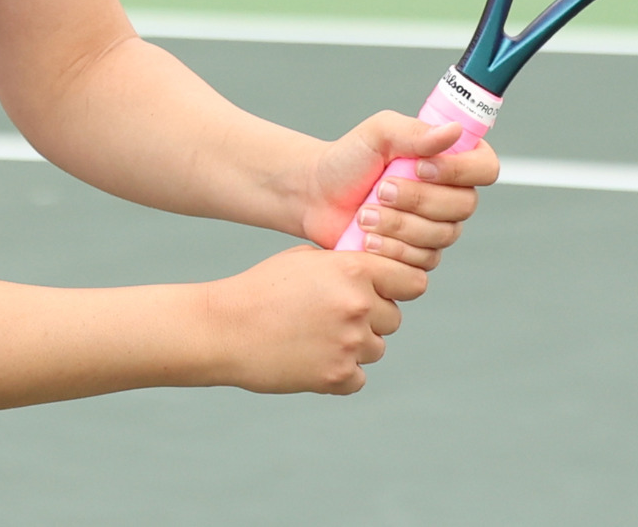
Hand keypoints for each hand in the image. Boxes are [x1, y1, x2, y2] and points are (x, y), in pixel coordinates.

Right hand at [205, 246, 427, 393]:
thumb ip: (347, 265)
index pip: (413, 282)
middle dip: (371, 319)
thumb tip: (379, 273)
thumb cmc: (261, 289)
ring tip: (315, 336)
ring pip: (376, 349)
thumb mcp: (306, 260)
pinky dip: (340, 373)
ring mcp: (349, 344)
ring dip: (355, 346)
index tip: (385, 292)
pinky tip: (310, 358)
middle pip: (393, 319)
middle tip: (333, 317)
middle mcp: (358, 306)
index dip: (399, 287)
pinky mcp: (336, 377)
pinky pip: (357, 378)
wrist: (224, 329)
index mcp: (354, 271)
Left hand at [302, 112, 499, 264]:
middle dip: (417, 200)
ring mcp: (438, 228)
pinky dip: (391, 250)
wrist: (317, 197)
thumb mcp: (378, 134)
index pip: (485, 167)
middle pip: (464, 206)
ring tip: (364, 214)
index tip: (420, 168)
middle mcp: (451, 195)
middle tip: (380, 190)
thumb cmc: (348, 160)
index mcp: (449, 159)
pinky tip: (367, 239)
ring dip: (398, 224)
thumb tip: (455, 130)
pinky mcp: (419, 255)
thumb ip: (414, 132)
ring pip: (442, 236)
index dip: (459, 171)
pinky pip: (423, 261)